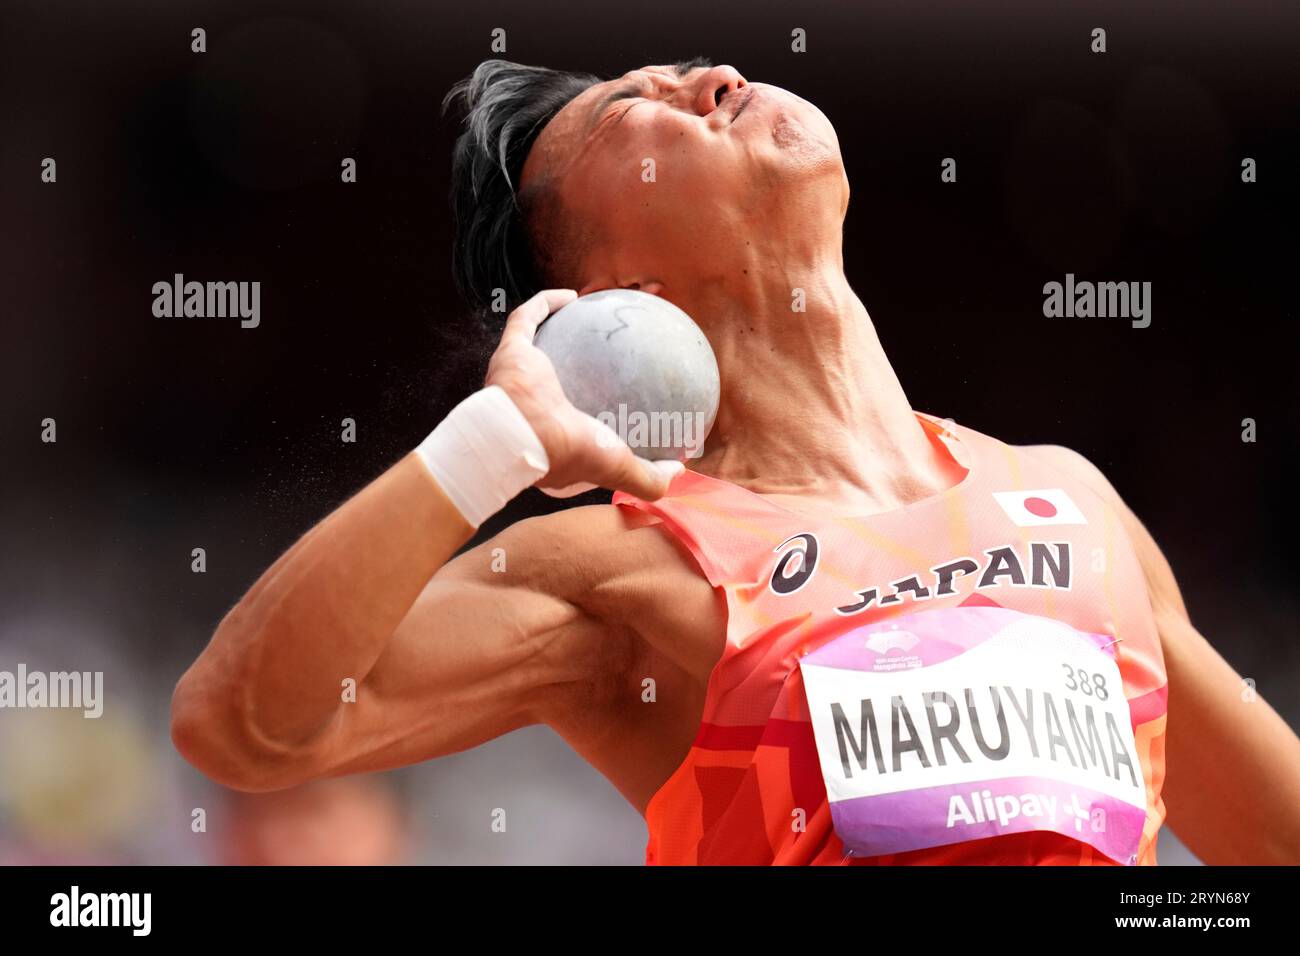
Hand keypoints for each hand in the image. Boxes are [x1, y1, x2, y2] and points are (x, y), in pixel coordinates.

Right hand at [485, 289, 683, 499]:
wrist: (516, 436)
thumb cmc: (565, 451)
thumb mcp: (617, 468)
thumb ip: (648, 477)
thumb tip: (679, 470)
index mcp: (555, 433)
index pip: (582, 419)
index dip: (605, 407)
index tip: (631, 397)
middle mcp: (537, 404)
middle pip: (565, 374)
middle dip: (586, 359)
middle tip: (618, 348)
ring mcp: (521, 376)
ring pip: (542, 342)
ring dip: (563, 326)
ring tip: (595, 315)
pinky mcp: (510, 351)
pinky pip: (526, 319)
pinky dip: (546, 305)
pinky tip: (573, 296)